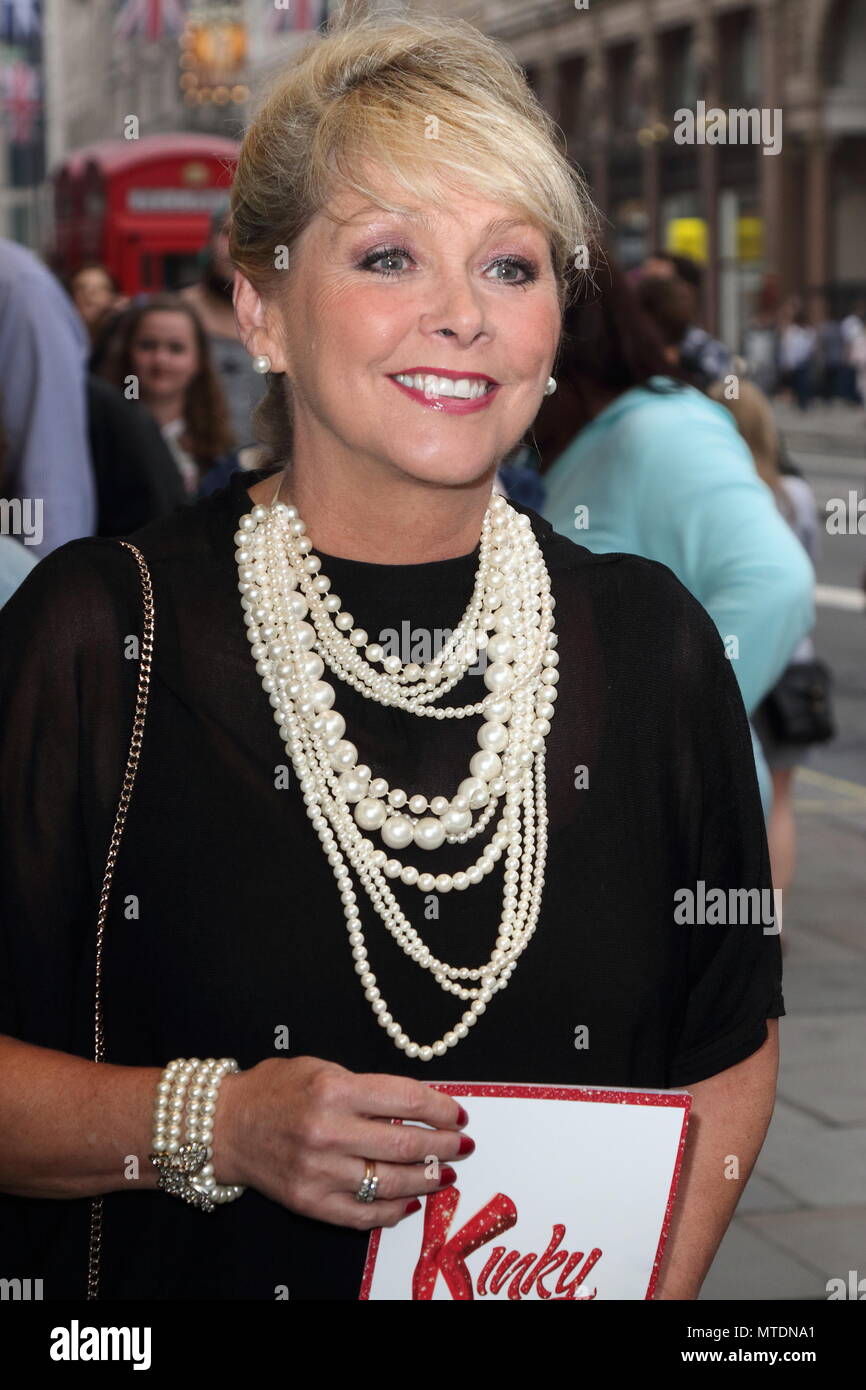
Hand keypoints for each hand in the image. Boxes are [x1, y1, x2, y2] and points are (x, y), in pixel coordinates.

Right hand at [212, 1056, 472, 1229]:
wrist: (225, 1125)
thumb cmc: (274, 1091)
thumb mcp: (323, 1069)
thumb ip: (367, 1087)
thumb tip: (418, 1106)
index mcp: (335, 1089)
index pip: (407, 1100)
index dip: (441, 1109)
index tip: (457, 1114)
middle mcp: (328, 1131)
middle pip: (405, 1144)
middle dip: (443, 1145)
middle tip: (461, 1145)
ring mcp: (319, 1171)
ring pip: (391, 1182)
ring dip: (427, 1179)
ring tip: (444, 1173)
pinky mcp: (310, 1202)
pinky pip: (363, 1214)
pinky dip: (393, 1210)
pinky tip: (409, 1200)